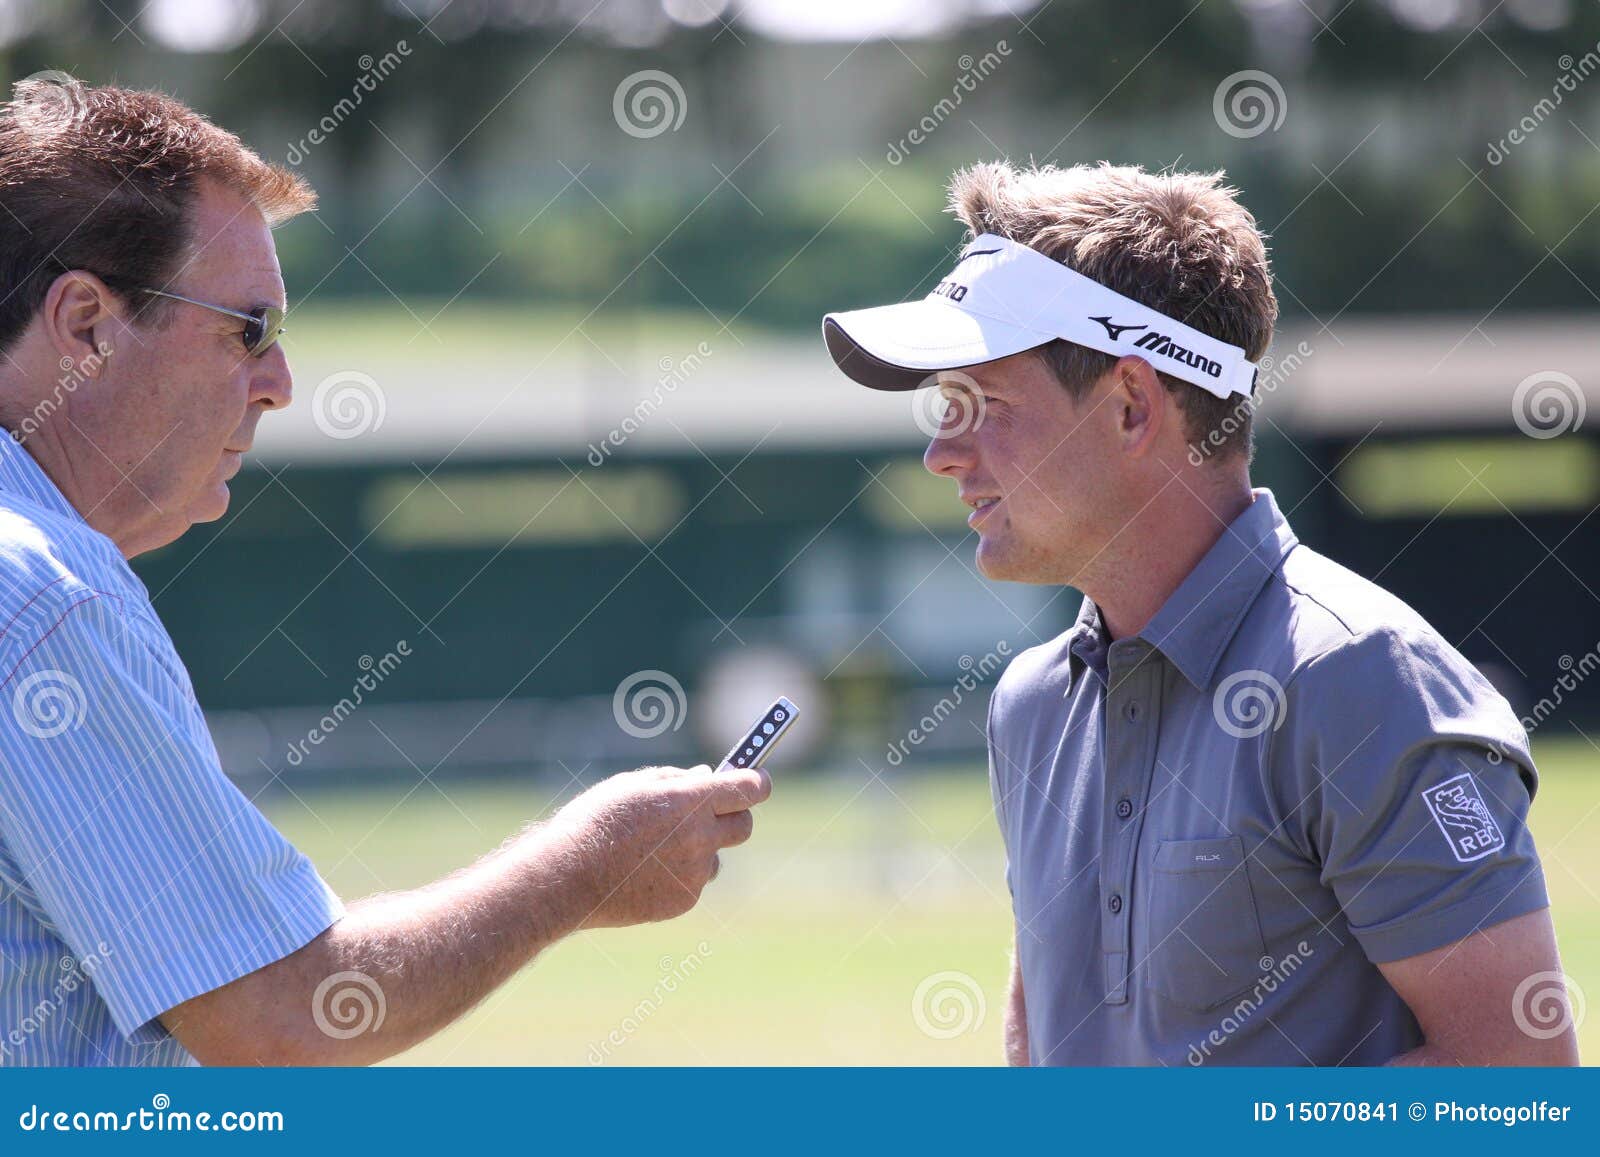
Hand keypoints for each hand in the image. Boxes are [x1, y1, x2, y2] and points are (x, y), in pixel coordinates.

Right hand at [548, 764, 770, 928]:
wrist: (568, 878)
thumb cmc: (595, 823)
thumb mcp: (633, 786)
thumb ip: (676, 780)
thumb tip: (706, 776)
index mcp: (690, 800)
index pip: (749, 788)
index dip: (758, 782)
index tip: (758, 780)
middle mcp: (701, 836)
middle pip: (744, 825)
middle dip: (735, 816)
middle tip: (714, 813)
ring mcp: (694, 872)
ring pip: (716, 857)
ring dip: (701, 849)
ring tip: (659, 849)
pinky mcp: (684, 900)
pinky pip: (694, 882)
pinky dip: (679, 875)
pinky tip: (646, 872)